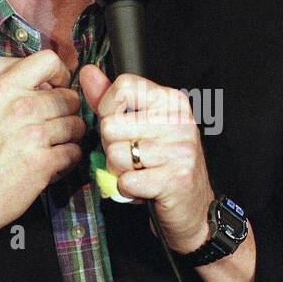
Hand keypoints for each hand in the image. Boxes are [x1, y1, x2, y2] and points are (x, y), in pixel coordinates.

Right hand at [0, 50, 83, 254]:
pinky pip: (73, 153)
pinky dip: (67, 160)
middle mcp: (19, 108)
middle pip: (69, 97)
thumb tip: (37, 88)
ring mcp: (33, 136)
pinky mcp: (43, 164)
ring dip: (69, 138)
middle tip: (56, 125)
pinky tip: (51, 165)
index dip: (60, 74)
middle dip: (67, 112)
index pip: (47, 61)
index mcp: (0, 91)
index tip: (59, 87)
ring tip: (53, 147)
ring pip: (76, 125)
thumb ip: (6, 96)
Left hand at [80, 65, 213, 252]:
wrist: (194, 209)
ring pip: (115, 155)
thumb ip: (111, 100)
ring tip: (140, 172)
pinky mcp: (175, 179)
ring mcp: (179, 150)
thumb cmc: (165, 164)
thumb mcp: (142, 125)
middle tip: (135, 157)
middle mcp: (180, 121)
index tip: (122, 126)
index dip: (109, 110)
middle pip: (111, 125)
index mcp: (172, 101)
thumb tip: (87, 72)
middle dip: (113, 147)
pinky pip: (125, 181)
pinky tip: (145, 188)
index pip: (123, 87)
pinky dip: (127, 190)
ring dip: (120, 171)